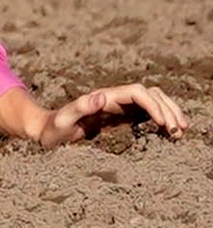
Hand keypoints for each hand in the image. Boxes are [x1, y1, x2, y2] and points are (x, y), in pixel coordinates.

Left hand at [0, 83, 189, 145]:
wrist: (46, 132)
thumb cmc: (53, 128)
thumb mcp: (63, 120)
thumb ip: (80, 107)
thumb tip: (102, 95)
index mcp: (103, 98)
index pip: (136, 93)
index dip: (153, 105)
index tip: (165, 124)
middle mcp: (114, 99)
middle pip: (149, 94)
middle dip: (167, 108)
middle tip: (179, 131)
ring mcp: (118, 108)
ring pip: (152, 102)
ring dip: (169, 112)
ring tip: (181, 132)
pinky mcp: (121, 118)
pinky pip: (147, 114)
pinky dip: (162, 120)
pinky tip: (171, 134)